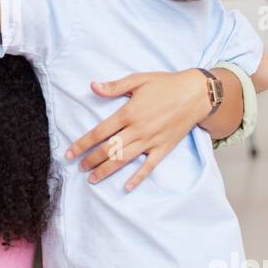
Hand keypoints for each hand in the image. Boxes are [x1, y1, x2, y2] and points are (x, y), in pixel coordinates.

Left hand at [65, 70, 210, 191]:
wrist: (197, 93)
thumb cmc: (166, 84)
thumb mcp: (138, 80)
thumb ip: (114, 87)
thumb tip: (93, 86)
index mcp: (128, 113)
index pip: (99, 132)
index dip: (83, 144)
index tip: (70, 153)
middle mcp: (137, 130)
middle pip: (109, 149)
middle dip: (91, 160)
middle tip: (79, 167)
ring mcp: (151, 141)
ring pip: (124, 160)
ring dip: (106, 170)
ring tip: (92, 178)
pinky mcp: (164, 148)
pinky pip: (148, 167)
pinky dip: (137, 178)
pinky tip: (126, 187)